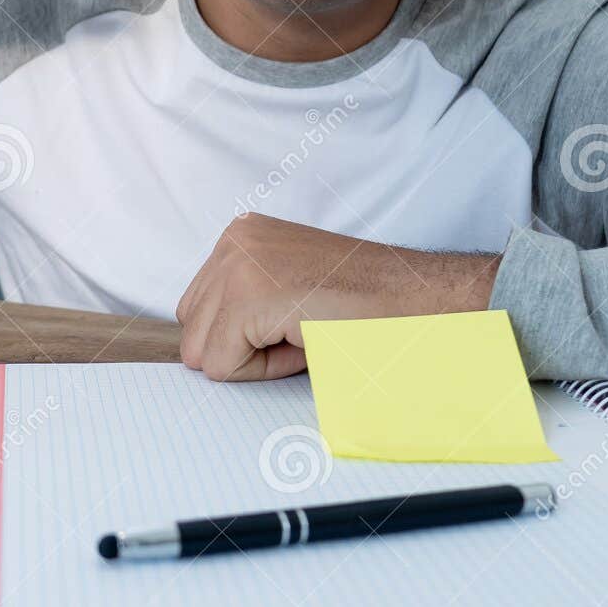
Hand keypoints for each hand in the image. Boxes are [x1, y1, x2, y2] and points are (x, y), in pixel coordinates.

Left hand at [176, 212, 500, 380]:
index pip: (198, 312)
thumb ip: (240, 308)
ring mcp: (237, 263)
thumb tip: (196, 353)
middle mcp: (232, 240)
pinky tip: (302, 339)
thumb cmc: (361, 304)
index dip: (244, 336)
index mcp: (239, 236)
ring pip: (202, 352)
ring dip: (251, 359)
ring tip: (301, 332)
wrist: (415, 299)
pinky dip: (262, 370)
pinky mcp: (249, 293)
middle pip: (192, 330)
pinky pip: (221, 365)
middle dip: (240, 348)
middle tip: (298, 329)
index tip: (293, 321)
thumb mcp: (285, 294)